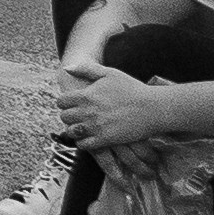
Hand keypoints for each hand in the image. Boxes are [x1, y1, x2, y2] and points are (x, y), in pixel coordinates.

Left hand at [47, 64, 164, 150]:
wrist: (152, 108)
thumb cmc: (132, 89)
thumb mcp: (109, 73)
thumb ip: (86, 69)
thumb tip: (66, 69)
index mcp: (86, 95)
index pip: (61, 102)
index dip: (64, 103)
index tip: (72, 104)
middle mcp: (88, 111)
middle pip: (64, 117)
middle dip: (68, 116)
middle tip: (77, 116)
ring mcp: (95, 126)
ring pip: (71, 132)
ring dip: (74, 130)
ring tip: (82, 127)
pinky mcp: (104, 139)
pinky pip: (83, 145)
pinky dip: (83, 142)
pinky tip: (90, 137)